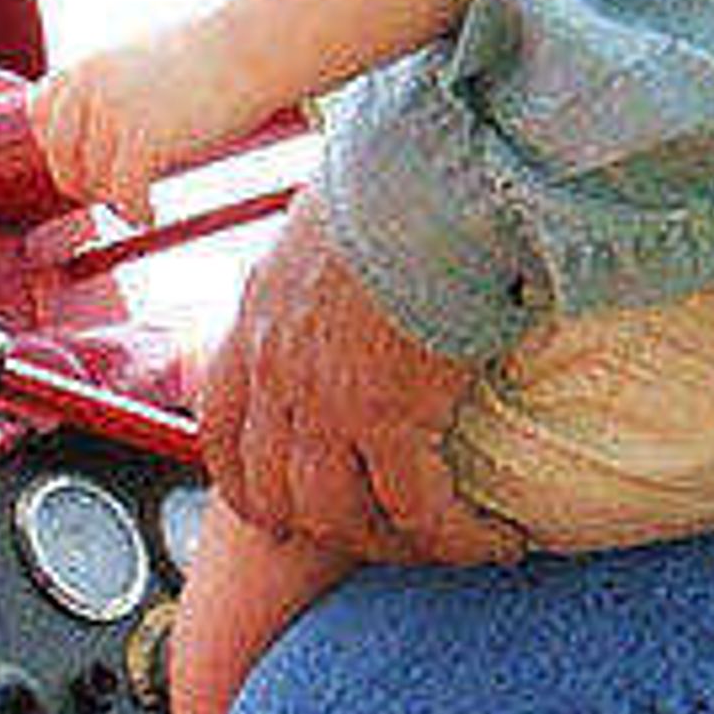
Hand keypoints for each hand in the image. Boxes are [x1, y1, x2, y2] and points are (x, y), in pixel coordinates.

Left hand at [28, 21, 249, 227]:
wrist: (251, 47)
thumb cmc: (210, 52)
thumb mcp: (139, 57)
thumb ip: (110, 85)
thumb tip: (101, 125)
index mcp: (84, 66)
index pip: (38, 116)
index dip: (57, 146)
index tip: (80, 163)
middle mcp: (88, 89)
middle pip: (62, 158)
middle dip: (83, 183)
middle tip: (110, 196)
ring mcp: (112, 116)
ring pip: (95, 181)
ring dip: (114, 201)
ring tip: (138, 205)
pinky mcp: (143, 142)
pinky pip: (124, 195)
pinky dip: (135, 211)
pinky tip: (149, 216)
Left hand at [199, 196, 516, 564]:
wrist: (427, 171)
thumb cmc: (394, 174)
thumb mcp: (325, 219)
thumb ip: (321, 264)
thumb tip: (355, 271)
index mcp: (255, 318)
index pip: (219, 428)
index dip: (244, 484)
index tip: (272, 511)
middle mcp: (275, 369)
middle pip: (270, 490)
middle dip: (316, 528)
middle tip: (372, 537)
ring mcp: (325, 398)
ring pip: (337, 515)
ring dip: (389, 542)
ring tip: (438, 540)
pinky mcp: (389, 414)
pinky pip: (416, 508)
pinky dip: (456, 536)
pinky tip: (494, 536)